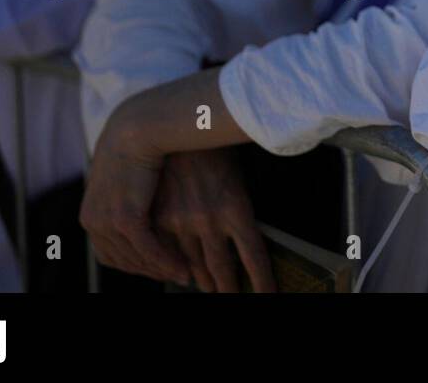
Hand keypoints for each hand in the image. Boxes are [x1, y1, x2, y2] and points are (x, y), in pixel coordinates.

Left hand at [79, 112, 188, 285]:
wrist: (139, 125)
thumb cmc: (139, 144)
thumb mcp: (127, 174)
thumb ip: (130, 194)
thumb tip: (144, 206)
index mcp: (90, 213)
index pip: (109, 253)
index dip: (134, 263)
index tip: (158, 266)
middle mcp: (93, 221)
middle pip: (121, 260)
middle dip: (149, 271)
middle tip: (175, 274)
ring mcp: (107, 221)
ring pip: (135, 258)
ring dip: (160, 270)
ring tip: (184, 273)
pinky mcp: (126, 217)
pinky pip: (147, 249)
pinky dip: (166, 262)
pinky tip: (183, 267)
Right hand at [152, 149, 273, 292]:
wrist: (176, 128)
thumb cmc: (214, 152)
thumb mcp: (238, 180)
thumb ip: (241, 212)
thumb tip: (248, 243)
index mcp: (236, 209)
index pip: (255, 257)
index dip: (263, 283)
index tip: (269, 297)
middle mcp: (210, 220)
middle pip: (224, 270)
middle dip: (230, 290)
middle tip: (235, 299)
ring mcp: (182, 222)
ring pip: (195, 267)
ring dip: (204, 283)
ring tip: (212, 291)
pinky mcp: (158, 220)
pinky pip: (168, 254)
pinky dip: (176, 268)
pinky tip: (182, 276)